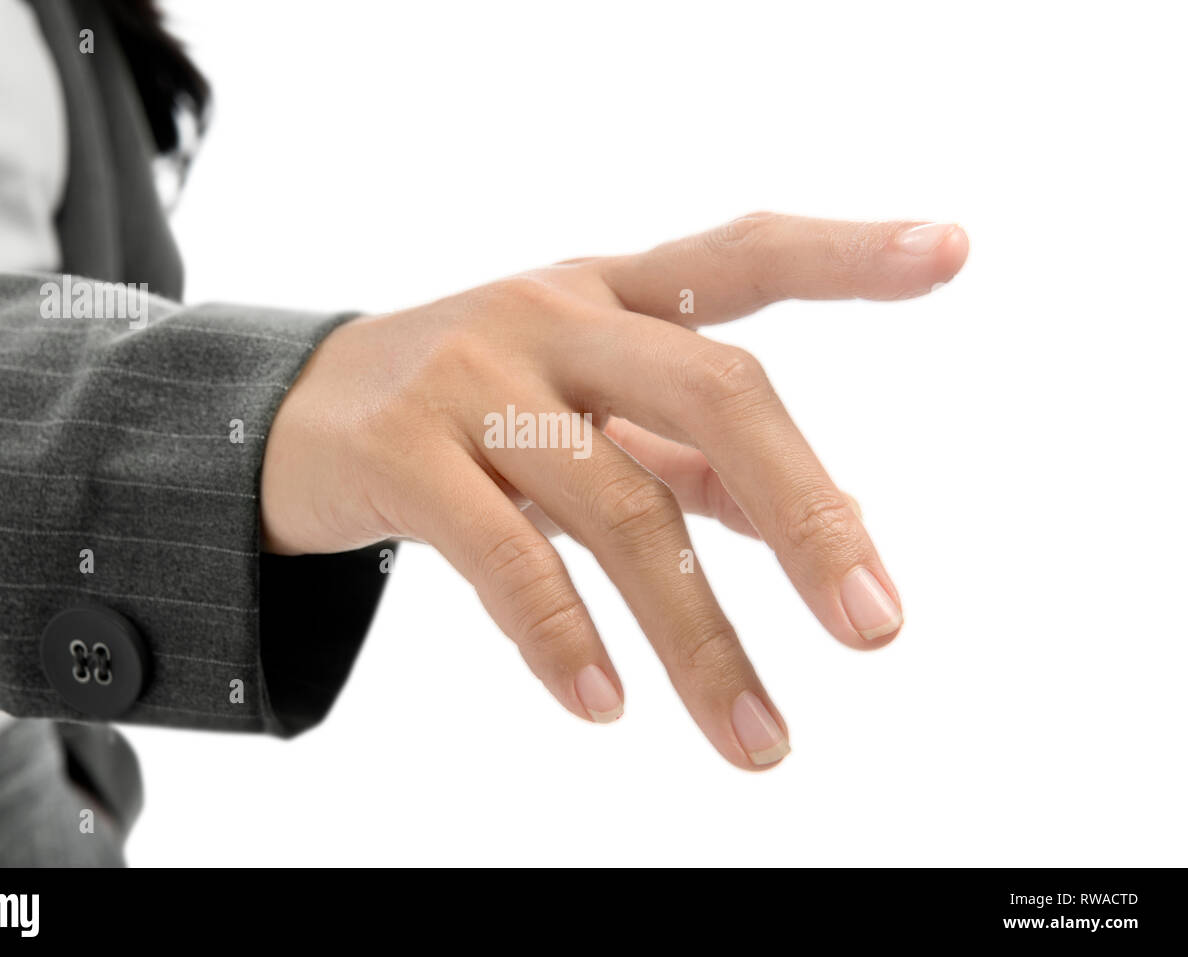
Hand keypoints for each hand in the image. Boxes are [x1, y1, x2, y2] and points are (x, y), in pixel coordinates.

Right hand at [261, 212, 968, 769]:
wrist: (283, 412)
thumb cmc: (465, 407)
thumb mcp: (578, 407)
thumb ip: (688, 452)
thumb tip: (825, 519)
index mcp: (605, 293)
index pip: (739, 253)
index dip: (845, 251)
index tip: (950, 250)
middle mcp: (550, 315)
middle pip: (713, 390)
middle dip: (807, 512)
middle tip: (876, 628)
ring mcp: (472, 378)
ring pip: (618, 507)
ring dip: (698, 636)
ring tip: (756, 740)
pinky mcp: (401, 454)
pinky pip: (504, 555)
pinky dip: (564, 638)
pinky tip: (605, 705)